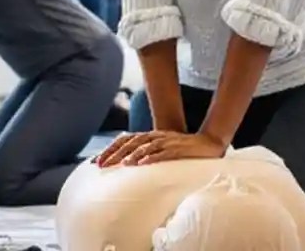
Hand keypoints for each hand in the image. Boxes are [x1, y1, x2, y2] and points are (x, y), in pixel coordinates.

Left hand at [94, 131, 226, 167]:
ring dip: (132, 155)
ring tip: (121, 165)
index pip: (125, 140)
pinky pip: (163, 152)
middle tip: (102, 165)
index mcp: (150, 136)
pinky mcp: (179, 148)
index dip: (110, 150)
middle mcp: (156, 136)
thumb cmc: (183, 151)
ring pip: (145, 146)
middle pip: (131, 142)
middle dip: (115, 153)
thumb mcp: (162, 152)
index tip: (95, 162)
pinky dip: (152, 157)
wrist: (209, 144)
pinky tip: (142, 164)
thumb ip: (146, 156)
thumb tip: (127, 167)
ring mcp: (167, 141)